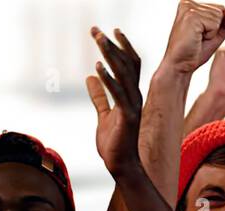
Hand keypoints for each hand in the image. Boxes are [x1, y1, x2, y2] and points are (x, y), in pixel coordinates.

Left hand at [88, 27, 143, 176]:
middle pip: (127, 64)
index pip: (129, 65)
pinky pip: (118, 95)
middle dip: (112, 45)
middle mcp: (134, 97)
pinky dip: (109, 80)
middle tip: (96, 30)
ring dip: (110, 56)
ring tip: (98, 40)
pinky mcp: (127, 118)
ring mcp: (132, 107)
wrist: (121, 167)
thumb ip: (99, 96)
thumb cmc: (115, 144)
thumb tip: (90, 78)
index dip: (121, 47)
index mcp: (130, 95)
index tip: (109, 32)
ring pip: (124, 75)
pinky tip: (97, 68)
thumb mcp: (103, 115)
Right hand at [163, 1, 224, 75]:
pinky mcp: (191, 16)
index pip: (220, 9)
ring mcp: (189, 9)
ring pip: (219, 17)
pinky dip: (210, 35)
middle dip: (215, 28)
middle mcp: (189, 3)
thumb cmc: (194, 52)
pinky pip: (215, 24)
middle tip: (199, 38)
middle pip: (221, 11)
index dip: (217, 26)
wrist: (181, 65)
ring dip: (212, 32)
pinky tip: (197, 38)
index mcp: (192, 5)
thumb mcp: (216, 36)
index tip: (202, 34)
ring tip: (197, 38)